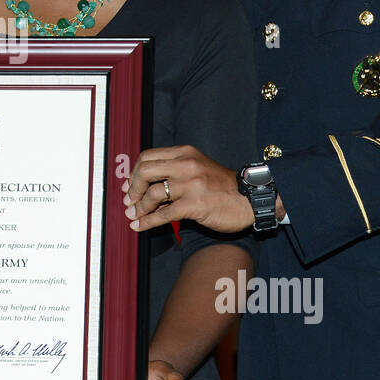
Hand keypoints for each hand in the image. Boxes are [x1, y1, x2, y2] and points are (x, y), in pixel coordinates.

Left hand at [122, 145, 254, 233]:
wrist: (250, 199)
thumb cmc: (223, 187)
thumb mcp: (198, 168)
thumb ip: (174, 171)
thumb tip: (144, 186)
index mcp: (185, 153)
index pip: (147, 156)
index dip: (134, 172)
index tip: (129, 186)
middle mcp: (186, 165)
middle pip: (144, 171)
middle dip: (132, 188)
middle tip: (130, 200)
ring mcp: (191, 184)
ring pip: (152, 193)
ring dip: (139, 207)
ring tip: (134, 215)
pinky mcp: (195, 204)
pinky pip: (163, 214)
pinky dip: (147, 221)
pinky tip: (139, 226)